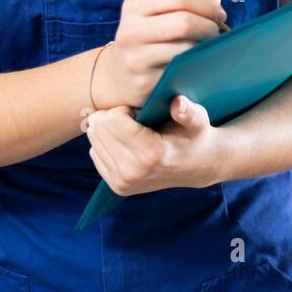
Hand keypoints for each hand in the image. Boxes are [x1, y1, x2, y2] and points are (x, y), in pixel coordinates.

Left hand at [84, 95, 227, 194]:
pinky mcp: (117, 187)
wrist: (197, 167)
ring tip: (131, 131)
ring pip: (94, 140)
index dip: (123, 108)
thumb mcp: (197, 120)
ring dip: (108, 130)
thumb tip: (178, 103)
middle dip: (112, 117)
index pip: (112, 120)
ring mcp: (123, 182)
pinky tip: (126, 143)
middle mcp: (133, 172)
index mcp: (151, 154)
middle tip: (134, 119)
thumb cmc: (195, 136)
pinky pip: (95, 153)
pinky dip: (106, 144)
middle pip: (99, 129)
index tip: (139, 111)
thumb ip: (187, 111)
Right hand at [91, 0, 226, 109]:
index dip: (206, 3)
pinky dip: (197, 64)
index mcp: (134, 6)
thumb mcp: (159, 14)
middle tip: (217, 30)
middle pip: (184, 22)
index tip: (218, 13)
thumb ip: (188, 1)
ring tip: (209, 46)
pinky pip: (183, 71)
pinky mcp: (145, 83)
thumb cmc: (149, 39)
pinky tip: (200, 61)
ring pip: (186, 48)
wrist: (120, 77)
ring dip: (206, 46)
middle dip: (210, 25)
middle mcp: (131, 31)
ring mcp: (135, 59)